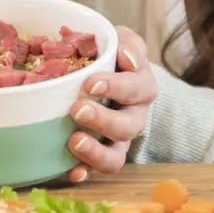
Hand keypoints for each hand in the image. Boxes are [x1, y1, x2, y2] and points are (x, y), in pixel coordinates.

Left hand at [65, 26, 155, 181]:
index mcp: (141, 87)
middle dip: (103, 120)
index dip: (115, 87)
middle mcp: (134, 118)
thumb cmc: (111, 58)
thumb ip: (127, 44)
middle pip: (128, 126)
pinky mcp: (101, 155)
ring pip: (116, 156)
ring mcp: (118, 140)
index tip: (90, 83)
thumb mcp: (120, 40)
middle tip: (77, 110)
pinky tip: (71, 171)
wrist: (103, 78)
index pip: (136, 88)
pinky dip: (85, 172)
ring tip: (74, 142)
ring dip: (96, 152)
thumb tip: (127, 58)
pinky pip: (97, 170)